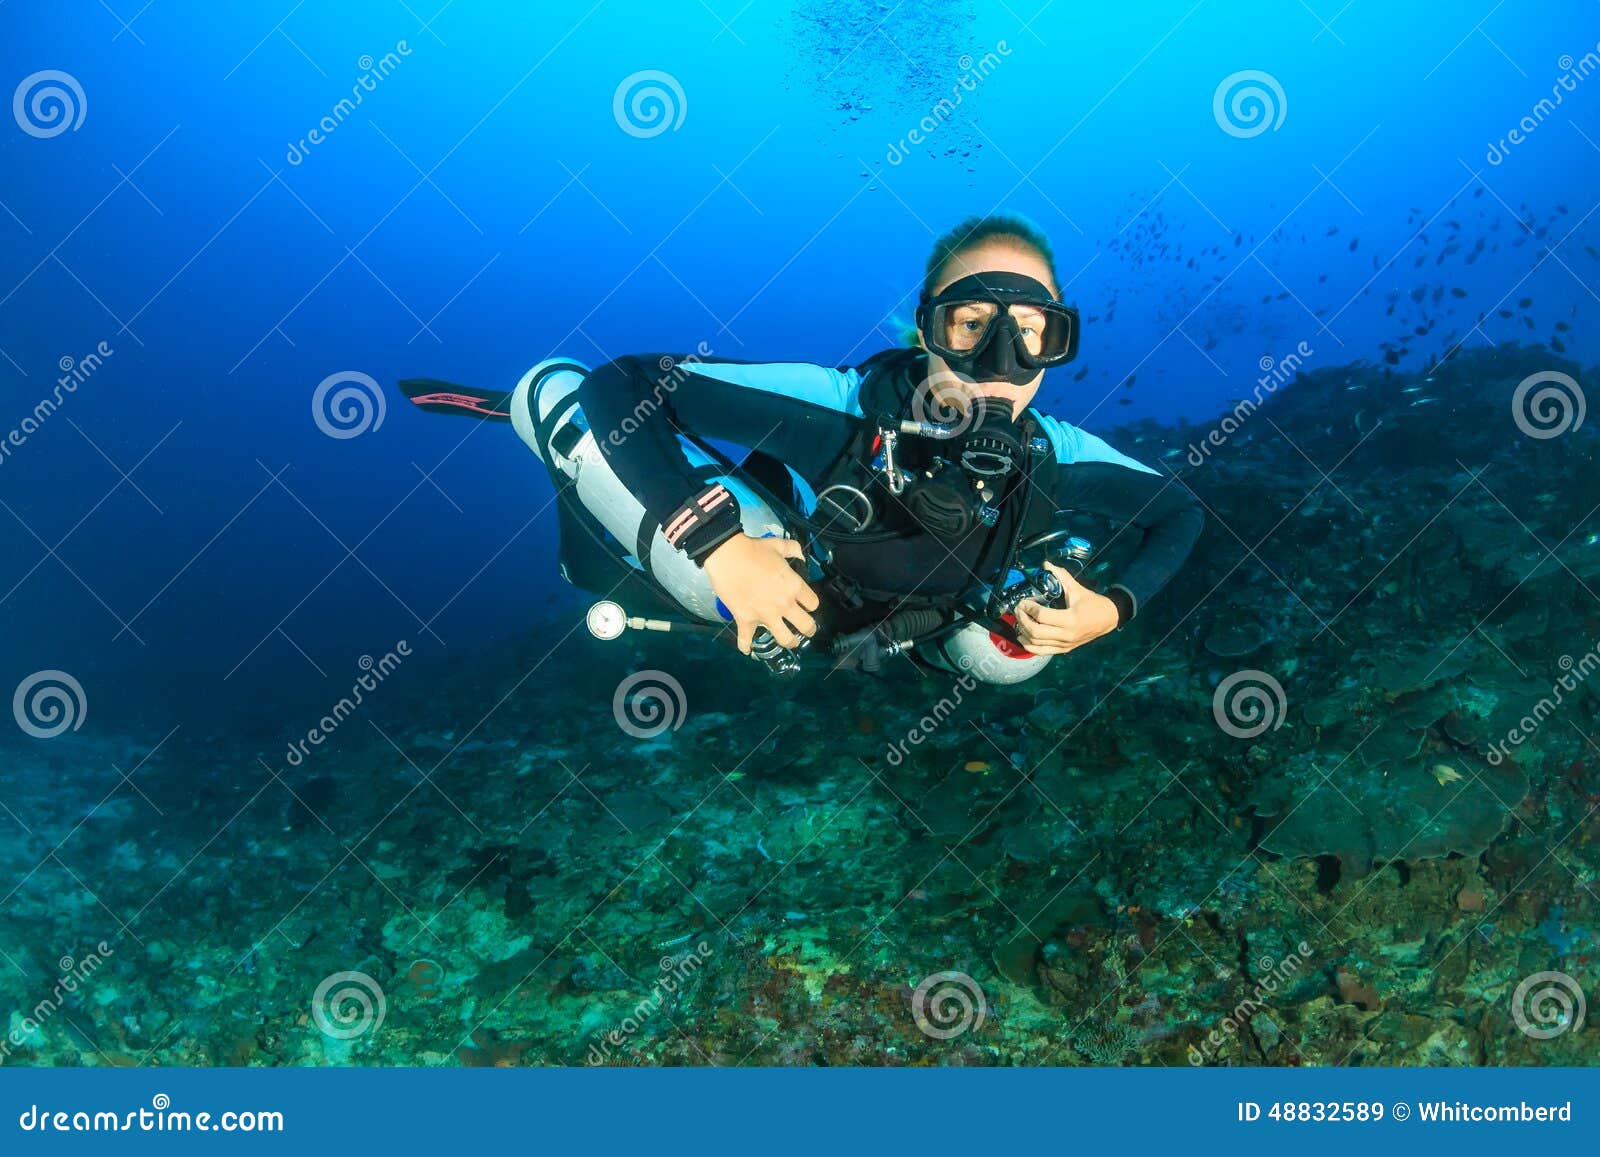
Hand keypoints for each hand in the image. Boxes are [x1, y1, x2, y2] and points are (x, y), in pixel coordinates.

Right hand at [701, 534, 820, 653]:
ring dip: (789, 642)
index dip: (811, 605)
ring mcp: (765, 615)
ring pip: (785, 639)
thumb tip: (801, 555)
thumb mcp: (779, 545)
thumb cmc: (754, 549)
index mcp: (794, 586)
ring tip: (790, 641)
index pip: (813, 603)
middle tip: (807, 629)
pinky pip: (747, 640)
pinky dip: (746, 646)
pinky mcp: (746, 620)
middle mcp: (784, 604)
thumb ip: (794, 550)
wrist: (728, 555)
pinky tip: (747, 649)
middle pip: (806, 625)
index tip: (807, 605)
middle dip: (809, 629)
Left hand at [1012, 561, 1119, 654]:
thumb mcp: (1077, 588)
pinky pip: (1042, 651)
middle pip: (1035, 632)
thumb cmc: (1092, 603)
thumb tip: (1046, 564)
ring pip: (1036, 644)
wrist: (1108, 619)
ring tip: (1019, 621)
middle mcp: (1066, 634)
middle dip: (1022, 620)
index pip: (1042, 616)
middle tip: (1018, 610)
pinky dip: (1029, 645)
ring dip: (1023, 632)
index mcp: (1070, 619)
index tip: (1022, 602)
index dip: (1028, 608)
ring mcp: (1065, 644)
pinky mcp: (1064, 649)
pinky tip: (1023, 636)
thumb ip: (1061, 576)